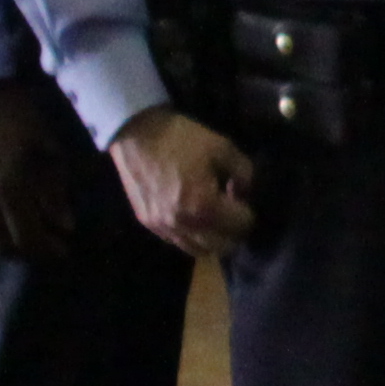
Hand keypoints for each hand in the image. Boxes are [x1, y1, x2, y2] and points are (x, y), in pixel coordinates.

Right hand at [0, 75, 85, 259]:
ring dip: (5, 242)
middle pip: (1, 247)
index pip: (28, 238)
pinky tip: (2, 213)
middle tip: (46, 245)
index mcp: (7, 186)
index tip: (64, 248)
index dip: (49, 250)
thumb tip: (65, 225)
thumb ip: (55, 190)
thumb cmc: (17, 112)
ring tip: (25, 234)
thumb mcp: (47, 147)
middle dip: (27, 253)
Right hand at [109, 106, 262, 257]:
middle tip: (233, 212)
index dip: (248, 212)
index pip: (242, 226)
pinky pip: (178, 243)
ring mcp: (164, 228)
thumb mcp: (223, 147)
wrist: (136, 134)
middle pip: (223, 247)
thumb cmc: (181, 139)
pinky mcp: (149, 225)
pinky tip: (194, 218)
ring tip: (215, 218)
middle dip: (234, 231)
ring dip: (214, 239)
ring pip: (200, 251)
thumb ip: (244, 173)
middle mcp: (184, 225)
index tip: (240, 197)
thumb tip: (245, 193)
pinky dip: (192, 237)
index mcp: (204, 206)